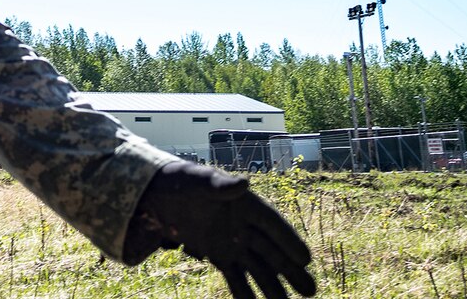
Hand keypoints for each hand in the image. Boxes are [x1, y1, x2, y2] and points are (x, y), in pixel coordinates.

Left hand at [123, 160, 315, 298]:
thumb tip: (243, 184)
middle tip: (310, 292)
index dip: (288, 240)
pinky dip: (245, 293)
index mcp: (245, 204)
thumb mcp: (195, 180)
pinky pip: (236, 277)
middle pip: (271, 251)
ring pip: (258, 268)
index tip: (305, 259)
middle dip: (290, 271)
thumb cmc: (178, 181)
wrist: (156, 194)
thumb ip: (219, 185)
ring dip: (273, 287)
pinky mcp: (218, 255)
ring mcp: (232, 242)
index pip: (272, 224)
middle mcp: (244, 225)